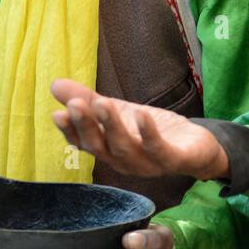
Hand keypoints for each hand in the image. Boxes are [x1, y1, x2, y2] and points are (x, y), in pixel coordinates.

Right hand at [49, 78, 228, 179]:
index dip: (70, 130)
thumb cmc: (151, 130)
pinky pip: (158, 149)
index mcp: (107, 149)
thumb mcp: (119, 111)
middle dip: (87, 125)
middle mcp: (123, 161)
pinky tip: (140, 114)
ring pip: (124, 148)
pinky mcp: (172, 159)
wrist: (194, 146)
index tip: (57, 113)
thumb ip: (89, 99)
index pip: (83, 143)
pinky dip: (148, 132)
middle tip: (74, 104)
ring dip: (112, 126)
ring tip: (102, 103)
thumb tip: (54, 84)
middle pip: (100, 146)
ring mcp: (147, 163)